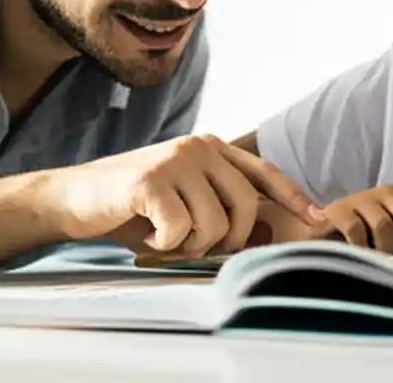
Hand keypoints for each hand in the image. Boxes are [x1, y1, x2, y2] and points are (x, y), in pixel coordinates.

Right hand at [45, 134, 325, 257]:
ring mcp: (176, 160)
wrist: (74, 198)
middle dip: (228, 240)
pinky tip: (145, 232)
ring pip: (214, 225)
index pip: (263, 172)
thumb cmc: (132, 205)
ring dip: (190, 245)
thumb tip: (272, 228)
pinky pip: (180, 231)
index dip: (293, 197)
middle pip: (246, 207)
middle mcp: (198, 146)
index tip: (318, 218)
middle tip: (192, 244)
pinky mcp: (151, 180)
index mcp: (210, 147)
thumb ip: (222, 205)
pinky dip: (164, 244)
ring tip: (164, 235)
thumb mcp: (183, 199)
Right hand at [322, 184, 392, 260]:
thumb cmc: (373, 239)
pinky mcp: (339, 210)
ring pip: (384, 226)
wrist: (328, 233)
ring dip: (385, 254)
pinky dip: (361, 249)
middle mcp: (390, 190)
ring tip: (383, 269)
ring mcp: (363, 198)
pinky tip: (361, 259)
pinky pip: (356, 230)